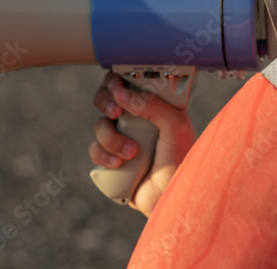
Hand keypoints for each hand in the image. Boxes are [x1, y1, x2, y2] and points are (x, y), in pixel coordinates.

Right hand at [89, 71, 195, 216]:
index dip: (117, 79)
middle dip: (106, 101)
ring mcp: (122, 137)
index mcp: (153, 105)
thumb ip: (153, 106)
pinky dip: (104, 155)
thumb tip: (123, 94)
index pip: (129, 81)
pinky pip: (95, 149)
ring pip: (100, 124)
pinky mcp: (112, 157)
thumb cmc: (182, 159)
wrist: (171, 197)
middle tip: (116, 111)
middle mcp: (136, 118)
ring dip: (111, 137)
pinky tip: (119, 164)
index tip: (118, 86)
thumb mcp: (176, 126)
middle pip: (106, 97)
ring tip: (132, 152)